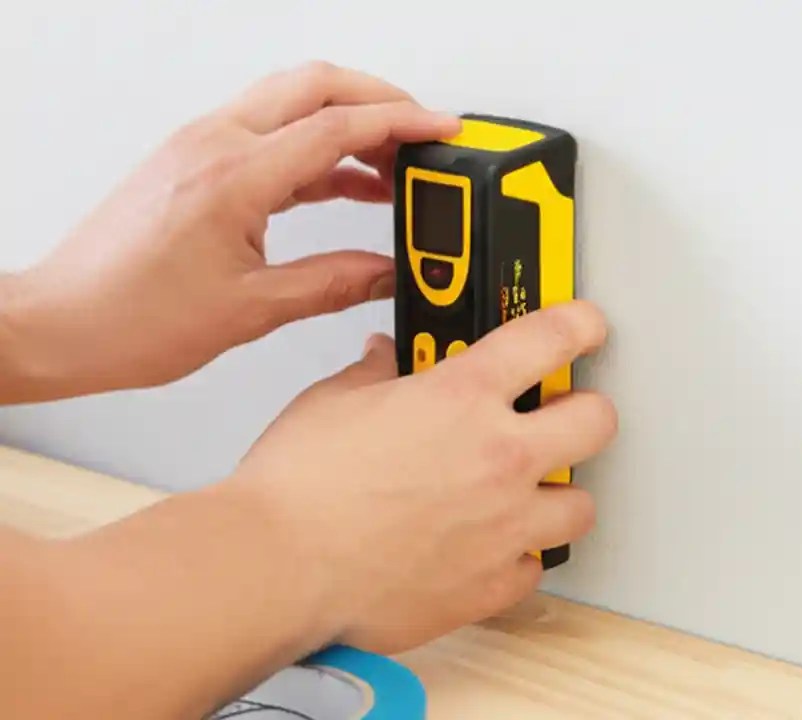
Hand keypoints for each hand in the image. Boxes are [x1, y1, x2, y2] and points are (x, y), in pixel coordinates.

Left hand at [0, 62, 459, 402]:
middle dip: (380, 99)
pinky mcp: (193, 160)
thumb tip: (385, 273)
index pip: (338, 126)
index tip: (443, 130)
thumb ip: (331, 284)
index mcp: (233, 176)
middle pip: (316, 85)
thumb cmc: (130, 318)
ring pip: (292, 101)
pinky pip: (269, 132)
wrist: (62, 324)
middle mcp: (214, 144)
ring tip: (393, 166)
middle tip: (423, 132)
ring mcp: (200, 146)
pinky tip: (344, 184)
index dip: (403, 124)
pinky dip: (315, 147)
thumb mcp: (251, 310)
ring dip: (347, 122)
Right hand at [224, 300, 616, 653]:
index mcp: (463, 396)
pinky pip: (534, 566)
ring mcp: (503, 524)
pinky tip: (492, 546)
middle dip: (584, 410)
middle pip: (597, 420)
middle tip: (559, 415)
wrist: (276, 570)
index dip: (579, 324)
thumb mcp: (332, 401)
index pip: (551, 339)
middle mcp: (498, 457)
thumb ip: (375, 375)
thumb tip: (385, 362)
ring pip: (581, 503)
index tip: (585, 326)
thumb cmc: (296, 492)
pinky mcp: (489, 583)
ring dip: (560, 492)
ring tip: (530, 490)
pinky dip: (519, 556)